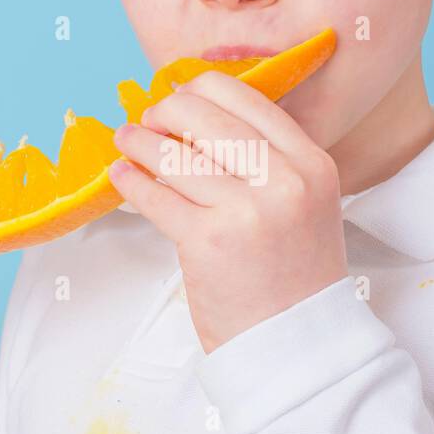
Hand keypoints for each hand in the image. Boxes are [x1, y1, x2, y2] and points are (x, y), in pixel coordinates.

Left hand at [108, 72, 347, 353]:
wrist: (297, 342)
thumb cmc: (294, 274)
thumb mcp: (306, 202)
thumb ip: (268, 158)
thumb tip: (199, 115)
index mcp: (311, 163)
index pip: (245, 96)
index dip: (200, 91)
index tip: (179, 101)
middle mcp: (284, 180)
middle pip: (203, 114)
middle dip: (165, 111)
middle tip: (149, 122)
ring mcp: (246, 211)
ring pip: (174, 154)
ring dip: (139, 142)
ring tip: (127, 141)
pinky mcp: (207, 242)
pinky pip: (155, 197)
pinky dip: (130, 181)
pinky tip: (121, 176)